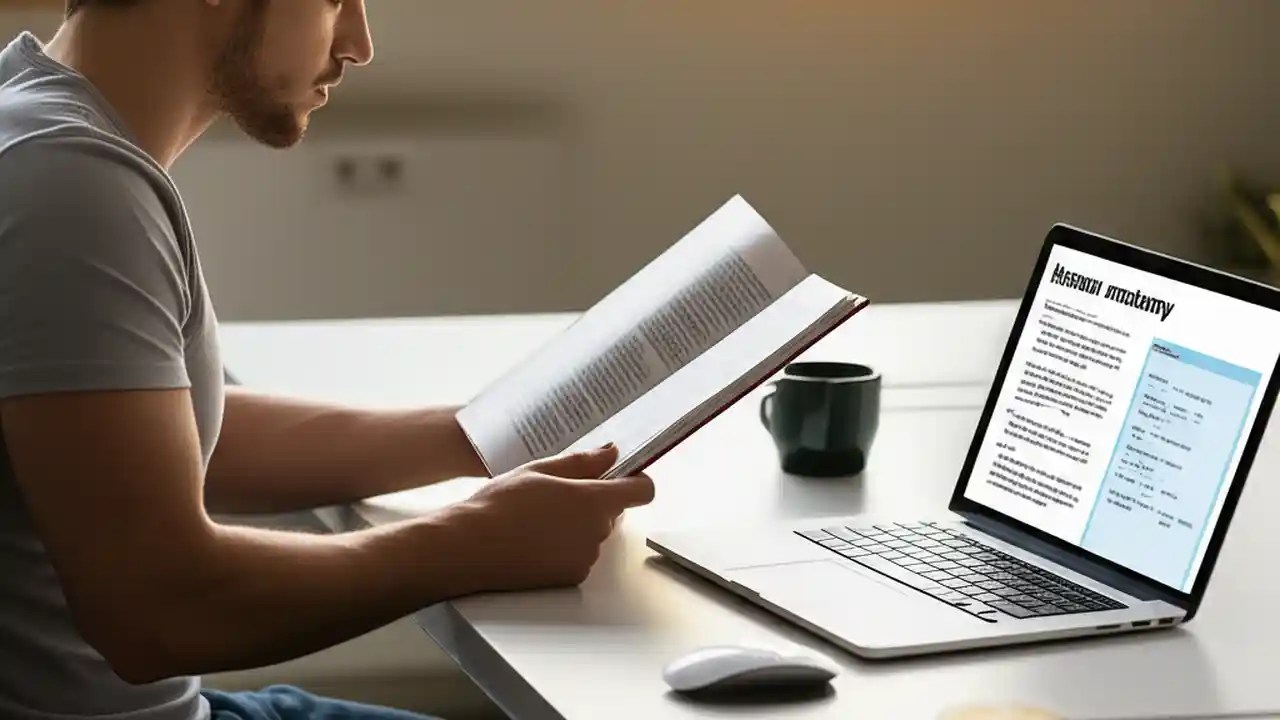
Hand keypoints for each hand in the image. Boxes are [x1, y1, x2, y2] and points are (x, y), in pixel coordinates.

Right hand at [452, 444, 654, 591]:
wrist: (468, 547)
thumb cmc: (498, 506)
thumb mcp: (540, 470)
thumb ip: (582, 462)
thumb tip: (610, 453)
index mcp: (593, 500)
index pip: (642, 490)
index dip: (636, 481)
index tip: (623, 476)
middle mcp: (597, 532)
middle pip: (613, 512)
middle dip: (593, 502)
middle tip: (555, 495)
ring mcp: (585, 558)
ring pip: (594, 534)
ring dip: (577, 526)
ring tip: (536, 520)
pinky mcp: (571, 578)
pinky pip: (579, 556)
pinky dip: (565, 549)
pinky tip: (534, 541)